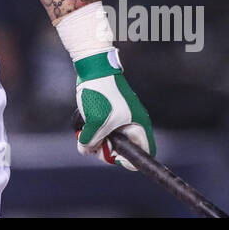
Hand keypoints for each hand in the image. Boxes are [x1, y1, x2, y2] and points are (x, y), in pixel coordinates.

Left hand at [74, 47, 154, 170]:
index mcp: (139, 126)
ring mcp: (120, 118)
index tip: (114, 156)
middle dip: (107, 151)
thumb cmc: (102, 92)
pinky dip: (93, 132)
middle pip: (124, 150)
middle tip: (93, 146)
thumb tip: (86, 149)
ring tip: (84, 136)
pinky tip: (83, 128)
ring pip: (110, 140)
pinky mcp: (108, 113)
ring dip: (97, 141)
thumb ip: (92, 140)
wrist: (94, 69)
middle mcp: (132, 123)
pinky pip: (102, 130)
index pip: (145, 152)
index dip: (130, 160)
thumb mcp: (96, 121)